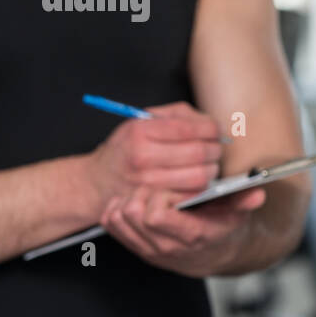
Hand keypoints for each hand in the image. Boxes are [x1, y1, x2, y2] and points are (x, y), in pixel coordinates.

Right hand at [85, 102, 224, 212]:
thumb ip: (178, 116)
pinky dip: (202, 185)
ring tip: (209, 164)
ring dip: (212, 169)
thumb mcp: (143, 120)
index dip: (211, 129)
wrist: (99, 180)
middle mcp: (143, 156)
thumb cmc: (128, 146)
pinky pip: (192, 193)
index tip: (216, 131)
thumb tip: (212, 125)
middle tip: (216, 148)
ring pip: (200, 176)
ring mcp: (149, 181)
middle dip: (215, 149)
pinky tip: (198, 178)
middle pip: (199, 153)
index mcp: (141, 131)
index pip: (189, 128)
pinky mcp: (156, 200)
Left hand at [99, 183, 266, 276]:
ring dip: (129, 199)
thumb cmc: (224, 227)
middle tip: (159, 188)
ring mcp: (148, 249)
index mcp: (192, 236)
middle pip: (133, 213)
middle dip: (144, 192)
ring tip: (148, 194)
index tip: (174, 189)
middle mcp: (166, 247)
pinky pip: (111, 224)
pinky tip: (136, 201)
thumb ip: (245, 202)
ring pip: (119, 218)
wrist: (213, 255)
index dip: (160, 196)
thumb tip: (257, 194)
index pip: (156, 215)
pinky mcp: (135, 247)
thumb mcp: (238, 213)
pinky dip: (117, 208)